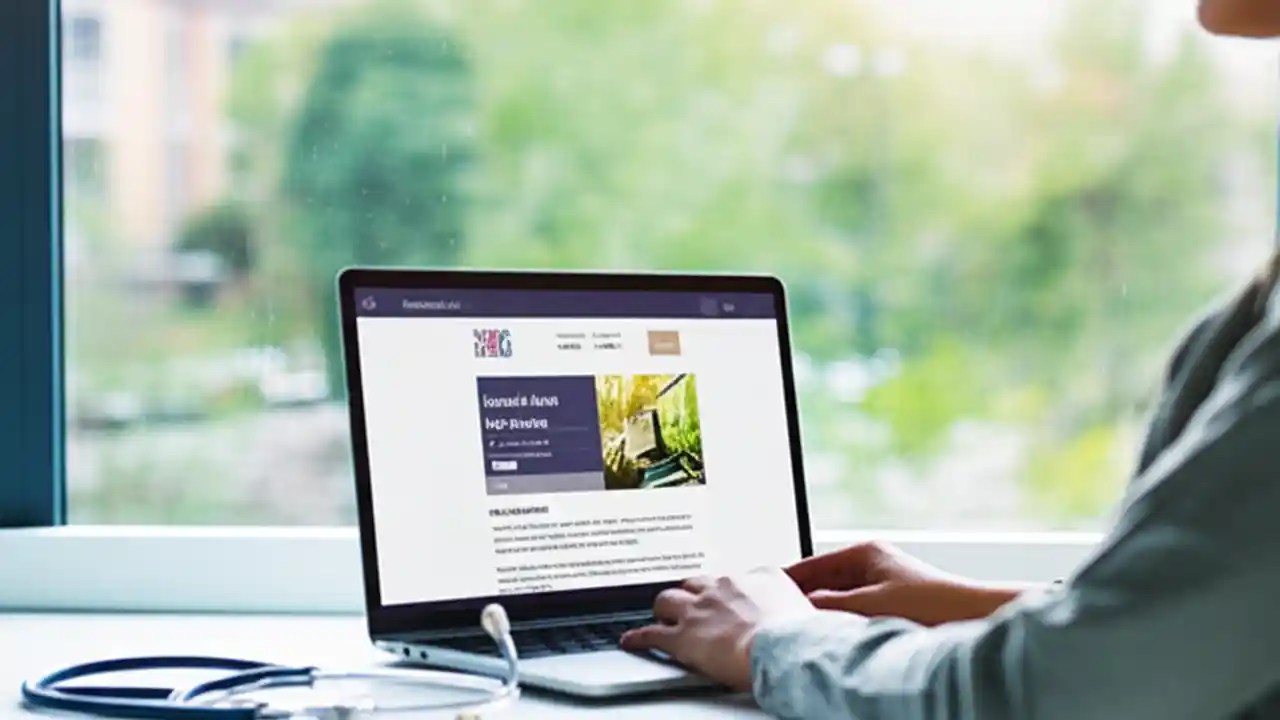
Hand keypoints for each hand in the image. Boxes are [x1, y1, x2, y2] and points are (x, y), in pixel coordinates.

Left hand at [619, 568, 814, 690]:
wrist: (784, 648)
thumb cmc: (800, 633)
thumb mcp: (804, 604)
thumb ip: (794, 600)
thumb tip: (801, 607)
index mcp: (755, 576)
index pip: (732, 578)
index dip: (724, 591)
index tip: (725, 598)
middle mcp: (723, 587)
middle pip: (695, 583)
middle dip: (690, 594)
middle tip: (689, 605)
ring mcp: (699, 610)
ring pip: (668, 600)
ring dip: (664, 609)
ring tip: (661, 616)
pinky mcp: (682, 637)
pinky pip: (651, 635)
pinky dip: (639, 638)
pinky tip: (632, 640)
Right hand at [787, 542, 1024, 626]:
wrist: (973, 616)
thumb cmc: (930, 603)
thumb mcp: (867, 605)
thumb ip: (827, 606)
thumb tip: (793, 610)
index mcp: (863, 553)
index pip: (807, 566)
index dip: (781, 583)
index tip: (757, 595)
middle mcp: (871, 563)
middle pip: (820, 584)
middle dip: (799, 601)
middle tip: (773, 617)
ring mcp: (881, 583)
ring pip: (835, 600)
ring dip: (821, 615)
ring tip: (799, 630)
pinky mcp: (891, 603)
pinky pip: (852, 612)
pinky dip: (839, 622)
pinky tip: (831, 637)